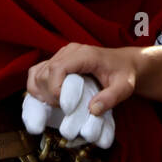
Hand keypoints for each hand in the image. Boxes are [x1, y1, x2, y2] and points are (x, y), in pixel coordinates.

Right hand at [25, 43, 146, 145]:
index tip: (65, 106)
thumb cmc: (124, 74)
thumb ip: (111, 98)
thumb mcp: (124, 87)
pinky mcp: (57, 62)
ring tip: (58, 105)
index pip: (58, 68)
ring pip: (37, 73)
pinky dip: (37, 88)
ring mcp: (61, 55)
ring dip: (41, 93)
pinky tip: (47, 100)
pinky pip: (37, 72)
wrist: (124, 63)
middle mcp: (69, 51)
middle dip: (50, 95)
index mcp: (84, 54)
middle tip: (66, 109)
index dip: (55, 89)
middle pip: (45, 73)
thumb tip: (92, 110)